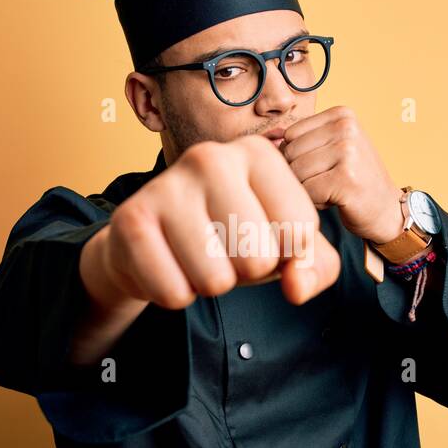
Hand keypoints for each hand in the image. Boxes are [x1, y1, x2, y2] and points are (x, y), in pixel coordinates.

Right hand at [84, 134, 341, 310]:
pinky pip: (174, 292)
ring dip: (209, 284)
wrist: (152, 243)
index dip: (286, 255)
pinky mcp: (131, 219)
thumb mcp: (285, 247)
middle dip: (245, 272)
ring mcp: (167, 184)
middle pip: (259, 258)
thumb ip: (316, 267)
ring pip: (216, 279)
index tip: (261, 238)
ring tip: (195, 257)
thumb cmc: (227, 237)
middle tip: (223, 250)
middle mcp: (211, 157)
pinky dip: (175, 294)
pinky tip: (168, 265)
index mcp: (257, 153)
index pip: (300, 231)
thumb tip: (298, 288)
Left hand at [280, 106, 402, 243]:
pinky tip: (335, 200)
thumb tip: (266, 139)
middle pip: (290, 153)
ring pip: (296, 172)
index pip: (290, 134)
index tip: (323, 166)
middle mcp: (346, 127)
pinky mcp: (346, 178)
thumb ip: (303, 139)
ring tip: (332, 190)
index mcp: (341, 114)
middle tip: (328, 181)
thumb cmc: (353, 180)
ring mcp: (348, 151)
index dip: (298, 158)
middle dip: (302, 175)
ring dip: (308, 189)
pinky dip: (315, 202)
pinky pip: (307, 191)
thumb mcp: (333, 148)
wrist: (386, 209)